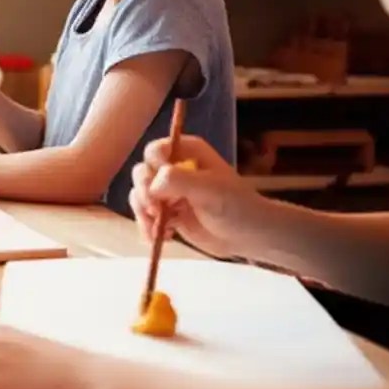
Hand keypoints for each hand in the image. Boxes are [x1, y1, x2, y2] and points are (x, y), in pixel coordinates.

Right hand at [128, 135, 262, 257]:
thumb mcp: (209, 189)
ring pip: (139, 195)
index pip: (154, 150)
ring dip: (143, 213)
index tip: (161, 187)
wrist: (249, 236)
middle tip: (156, 210)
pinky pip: (145, 215)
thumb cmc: (235, 206)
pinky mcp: (168, 213)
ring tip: (159, 229)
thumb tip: (151, 186)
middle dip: (144, 193)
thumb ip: (178, 179)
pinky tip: (161, 237)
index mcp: (187, 153)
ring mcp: (169, 192)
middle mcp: (175, 169)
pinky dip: (147, 227)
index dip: (153, 168)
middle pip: (142, 172)